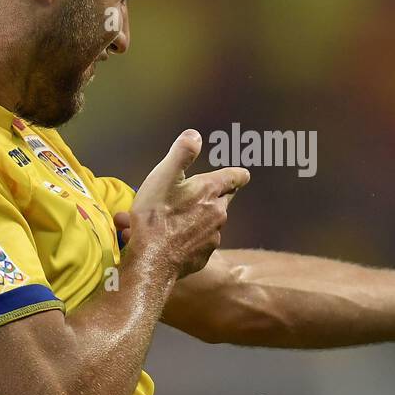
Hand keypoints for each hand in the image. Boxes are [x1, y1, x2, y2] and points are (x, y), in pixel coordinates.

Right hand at [123, 130, 249, 279]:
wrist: (152, 260)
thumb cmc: (155, 216)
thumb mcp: (163, 176)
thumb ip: (182, 153)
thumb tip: (195, 135)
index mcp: (210, 191)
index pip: (235, 178)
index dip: (238, 174)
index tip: (242, 175)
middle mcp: (218, 213)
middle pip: (223, 200)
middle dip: (213, 196)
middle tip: (195, 194)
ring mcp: (213, 237)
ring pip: (212, 222)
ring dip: (199, 218)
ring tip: (175, 219)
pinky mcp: (204, 255)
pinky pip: (202, 242)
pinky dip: (192, 238)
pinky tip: (174, 238)